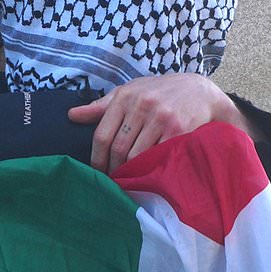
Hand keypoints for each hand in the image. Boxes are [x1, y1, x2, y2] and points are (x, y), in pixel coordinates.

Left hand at [67, 73, 237, 172]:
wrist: (199, 91)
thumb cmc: (159, 92)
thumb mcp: (130, 92)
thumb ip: (102, 106)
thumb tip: (72, 116)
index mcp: (125, 97)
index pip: (102, 135)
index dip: (96, 158)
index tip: (97, 172)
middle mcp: (142, 106)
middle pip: (118, 148)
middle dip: (113, 168)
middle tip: (113, 180)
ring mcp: (161, 118)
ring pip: (137, 155)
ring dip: (131, 171)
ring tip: (128, 180)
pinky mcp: (179, 131)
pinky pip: (158, 156)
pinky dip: (151, 168)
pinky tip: (147, 174)